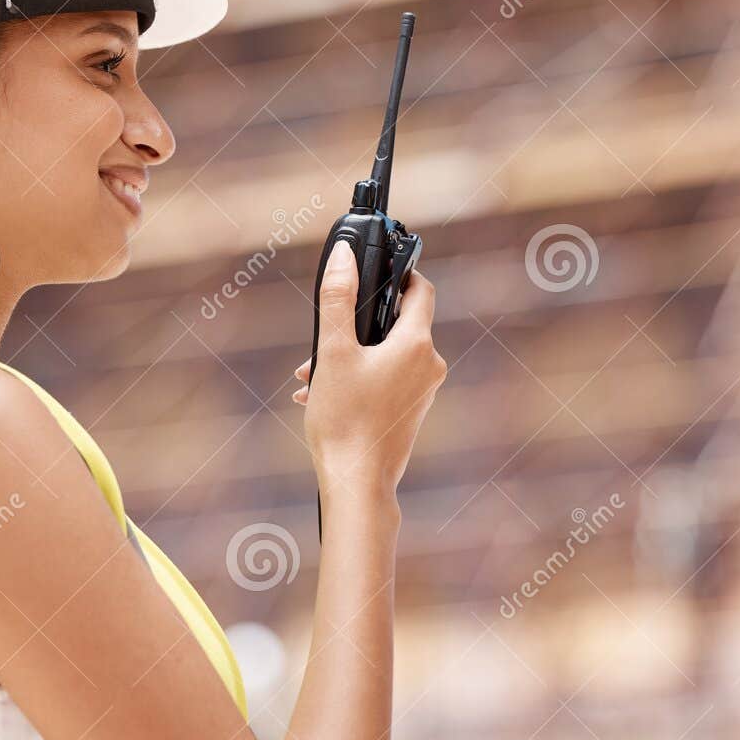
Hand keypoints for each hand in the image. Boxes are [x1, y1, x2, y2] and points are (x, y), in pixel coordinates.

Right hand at [297, 243, 444, 492]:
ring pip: (385, 355)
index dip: (399, 273)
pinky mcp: (410, 412)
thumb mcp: (333, 353)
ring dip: (348, 356)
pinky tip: (320, 395)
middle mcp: (429, 366)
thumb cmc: (346, 420)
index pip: (421, 290)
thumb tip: (345, 255)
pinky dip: (357, 378)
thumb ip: (338, 299)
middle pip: (396, 324)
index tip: (373, 269)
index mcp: (417, 345)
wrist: (357, 484)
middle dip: (355, 325)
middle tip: (322, 337)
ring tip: (310, 376)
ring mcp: (422, 392)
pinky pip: (385, 380)